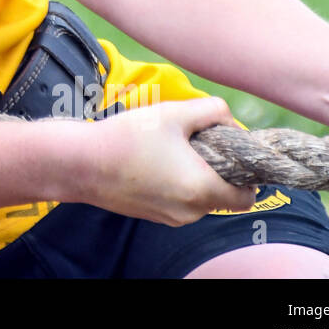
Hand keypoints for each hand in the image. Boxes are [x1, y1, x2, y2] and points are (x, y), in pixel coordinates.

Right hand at [83, 96, 257, 225]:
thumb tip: (228, 118)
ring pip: (200, 199)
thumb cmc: (127, 137)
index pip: (247, 197)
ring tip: (171, 150)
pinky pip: (178, 202)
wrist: (80, 163)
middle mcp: (190, 211)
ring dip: (196, 178)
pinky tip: (155, 162)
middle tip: (199, 145)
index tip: (232, 154)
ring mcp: (170, 217)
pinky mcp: (152, 216)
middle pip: (223, 196)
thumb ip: (212, 111)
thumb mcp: (173, 113)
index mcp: (202, 189)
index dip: (248, 176)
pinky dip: (176, 185)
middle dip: (219, 172)